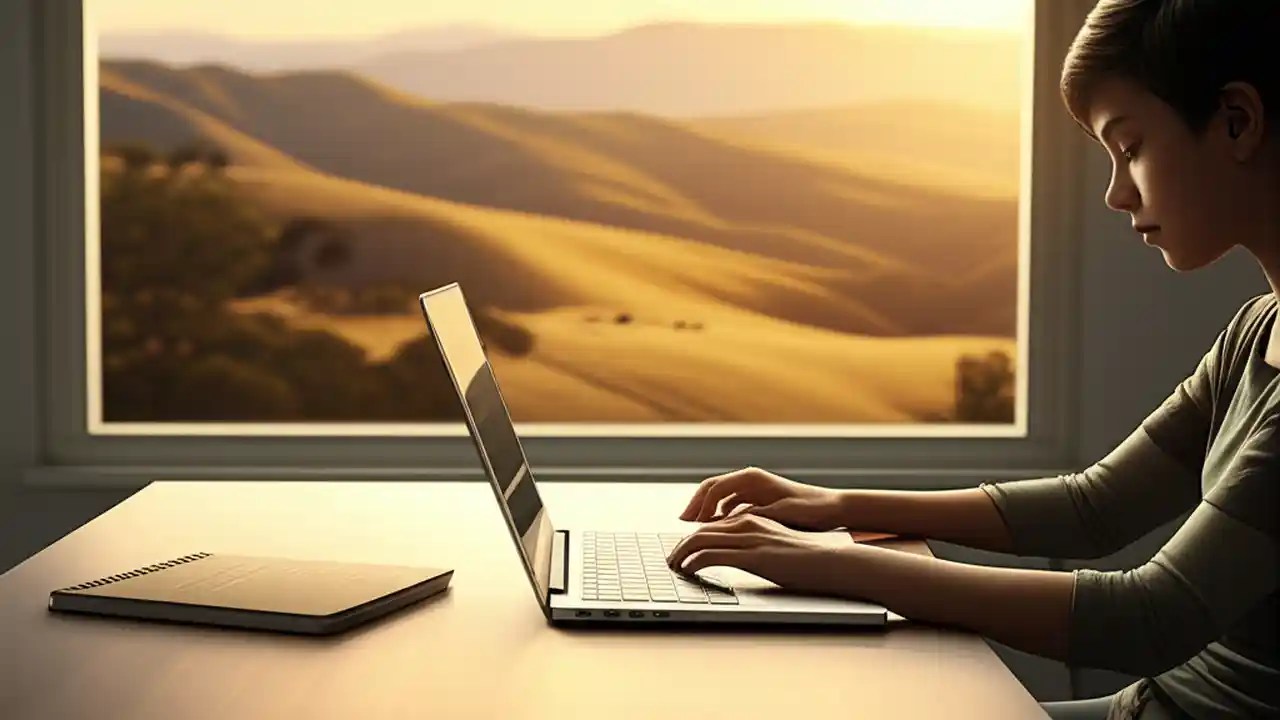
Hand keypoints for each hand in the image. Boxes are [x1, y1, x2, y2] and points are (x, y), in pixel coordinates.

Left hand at [666, 513, 846, 596]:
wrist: (832, 560)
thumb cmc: (810, 557)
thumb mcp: (779, 545)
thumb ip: (759, 546)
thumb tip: (747, 558)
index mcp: (754, 519)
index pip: (713, 524)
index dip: (694, 538)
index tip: (683, 550)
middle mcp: (748, 524)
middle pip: (701, 529)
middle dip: (681, 545)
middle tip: (671, 560)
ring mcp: (749, 538)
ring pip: (700, 539)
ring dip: (682, 553)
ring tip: (674, 567)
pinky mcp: (751, 555)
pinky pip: (711, 555)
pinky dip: (693, 562)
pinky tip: (688, 571)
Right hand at [679, 466, 849, 530]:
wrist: (833, 507)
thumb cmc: (810, 510)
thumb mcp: (777, 515)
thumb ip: (750, 517)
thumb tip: (725, 524)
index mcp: (752, 479)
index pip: (715, 488)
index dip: (699, 506)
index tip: (689, 523)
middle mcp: (750, 479)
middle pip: (712, 489)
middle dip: (696, 505)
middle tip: (683, 524)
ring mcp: (753, 488)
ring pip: (720, 497)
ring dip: (706, 511)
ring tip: (695, 528)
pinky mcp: (758, 498)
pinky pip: (731, 504)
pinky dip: (720, 515)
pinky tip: (716, 530)